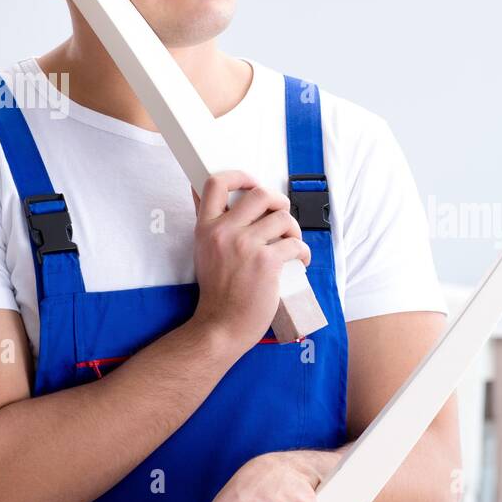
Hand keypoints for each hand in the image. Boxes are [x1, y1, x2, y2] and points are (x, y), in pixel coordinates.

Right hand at [189, 171, 311, 352]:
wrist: (221, 326)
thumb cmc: (217, 292)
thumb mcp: (203, 251)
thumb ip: (208, 222)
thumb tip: (198, 190)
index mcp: (206, 228)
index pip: (216, 183)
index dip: (240, 176)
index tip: (252, 183)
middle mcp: (224, 233)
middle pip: (260, 194)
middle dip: (279, 202)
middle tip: (281, 216)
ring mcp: (246, 246)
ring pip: (283, 218)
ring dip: (294, 230)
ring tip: (291, 243)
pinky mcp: (267, 262)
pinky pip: (295, 244)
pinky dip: (302, 252)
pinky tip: (299, 261)